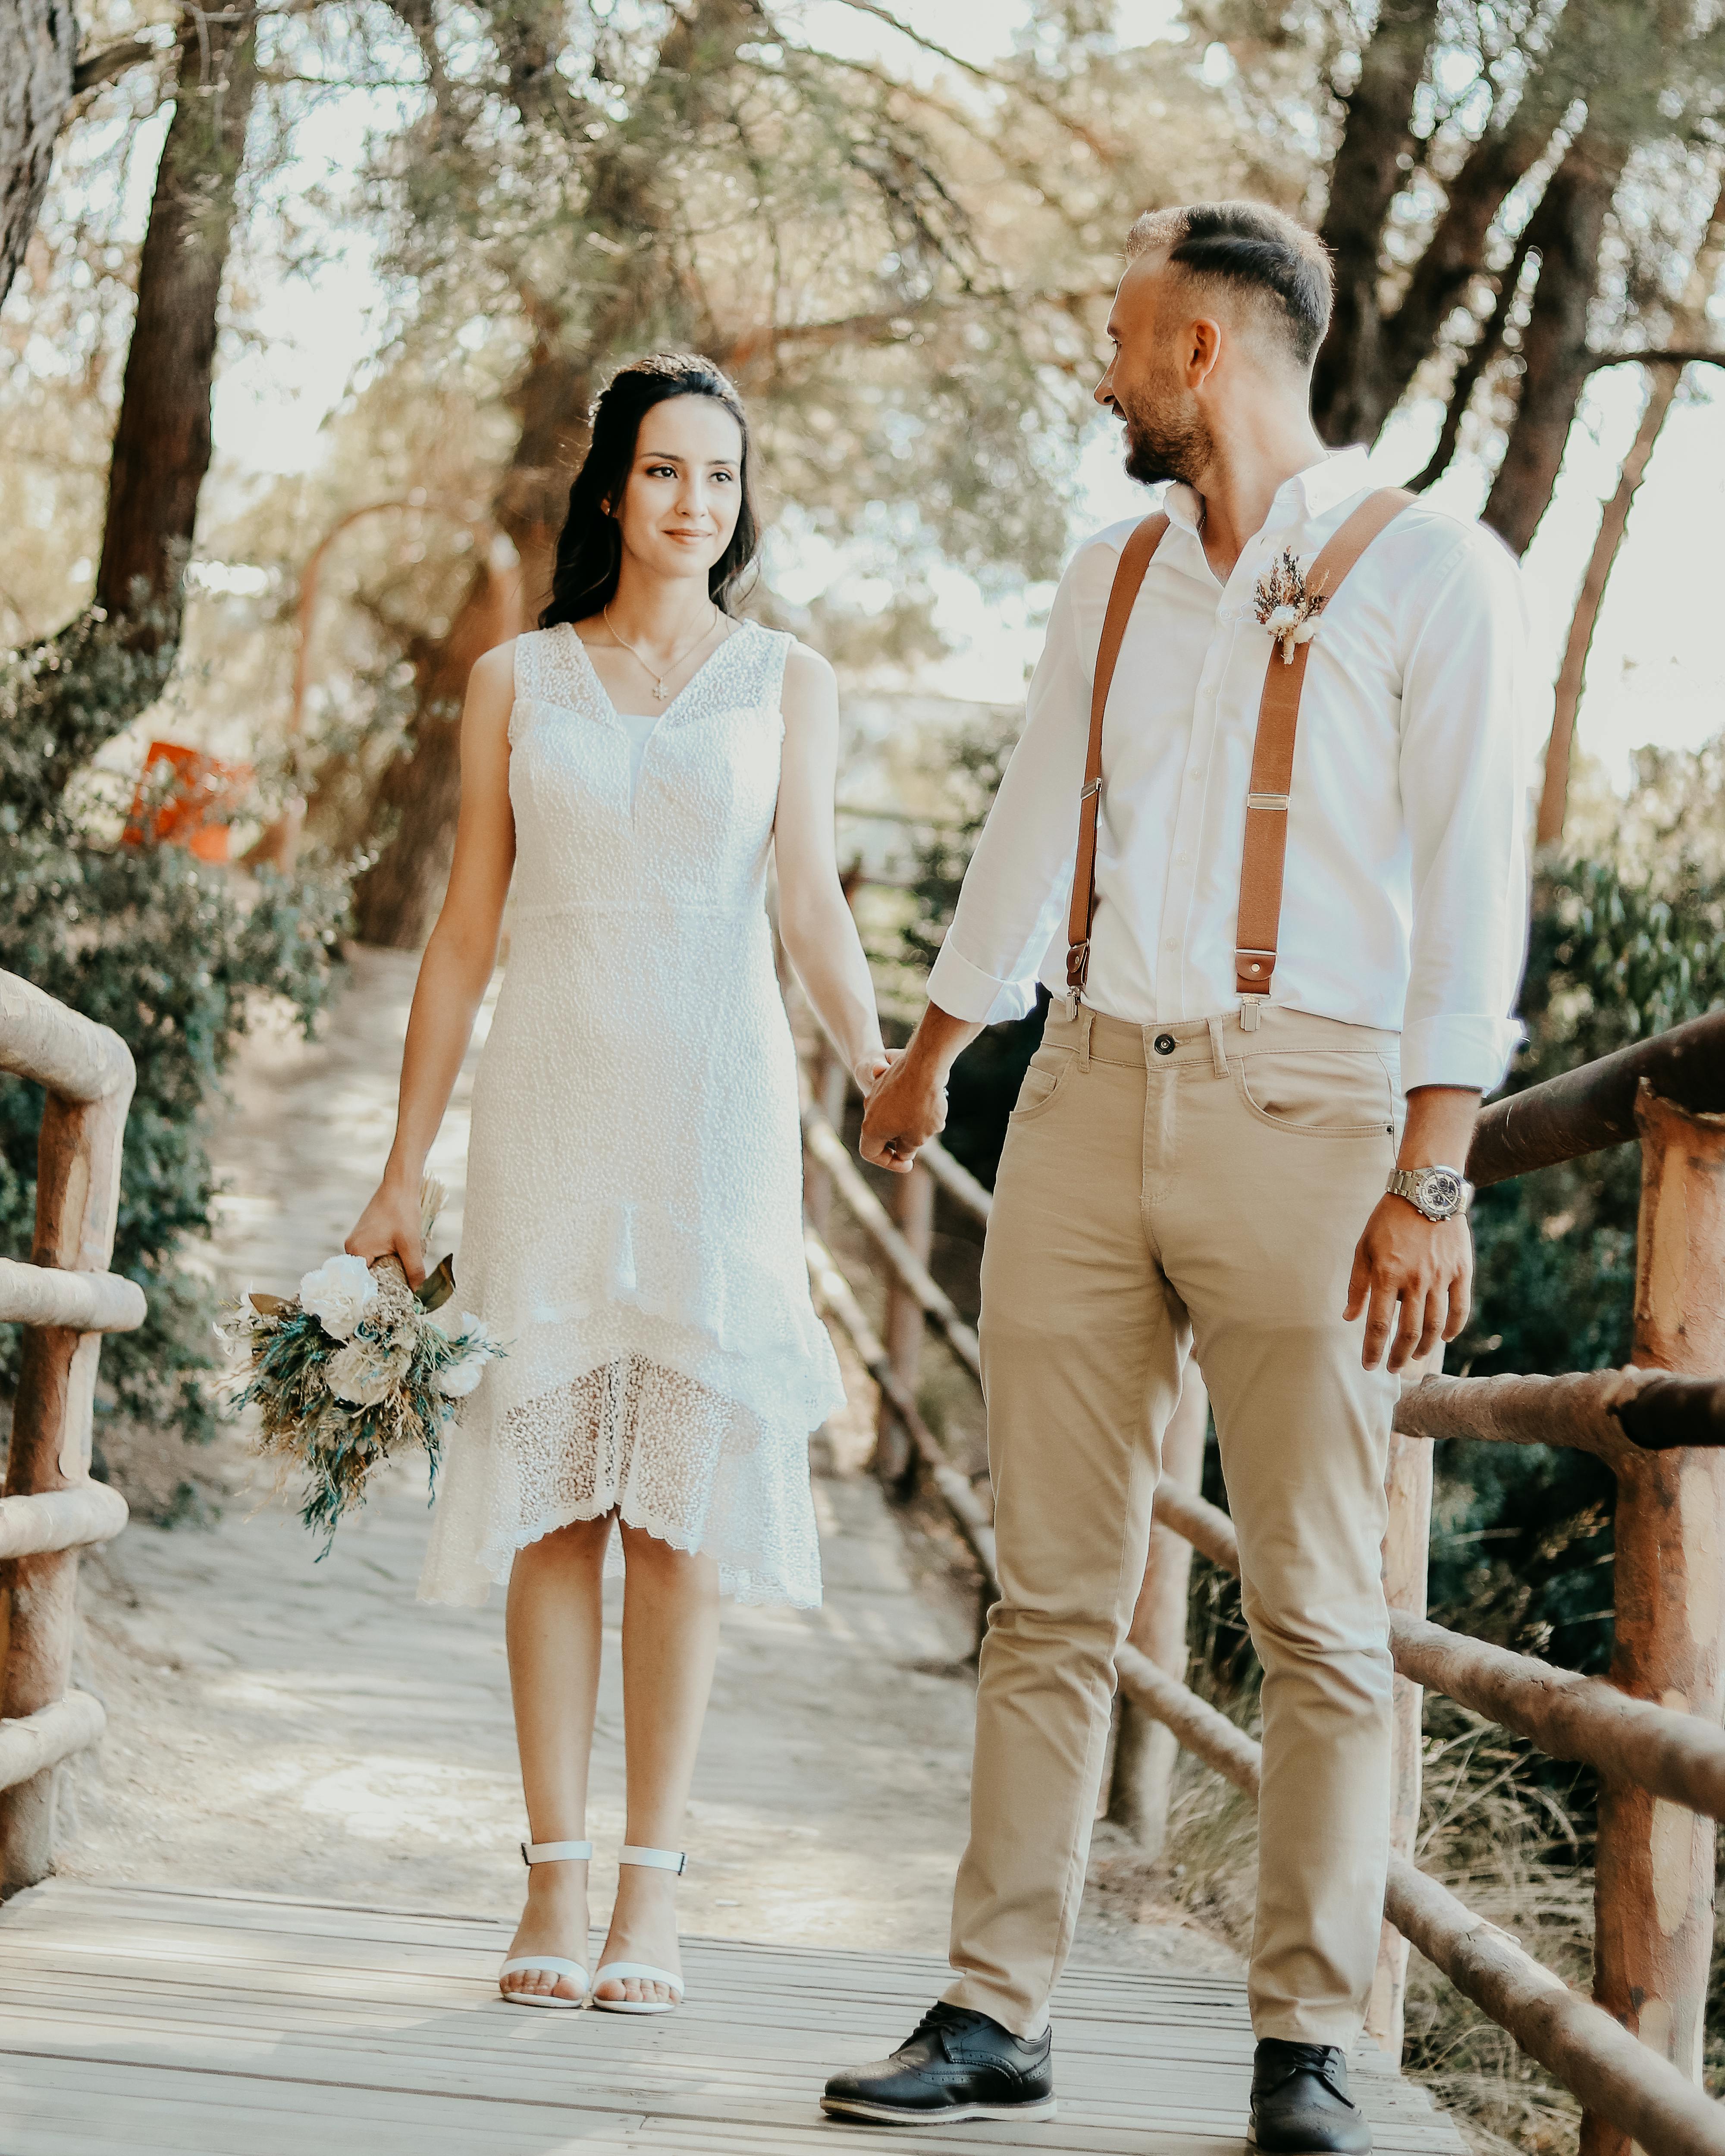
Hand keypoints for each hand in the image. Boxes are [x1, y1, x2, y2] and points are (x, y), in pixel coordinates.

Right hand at [345, 1178, 426, 1288]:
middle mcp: (351, 1247)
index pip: (363, 1283)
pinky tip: (401, 1255)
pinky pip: (375, 1254)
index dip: (379, 1293)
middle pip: (368, 1275)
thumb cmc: (403, 1212)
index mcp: (356, 1252)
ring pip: (373, 1264)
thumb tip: (419, 1295)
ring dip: (389, 1268)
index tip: (394, 1300)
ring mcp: (358, 1241)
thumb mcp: (411, 1244)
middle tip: (404, 1287)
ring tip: (404, 1270)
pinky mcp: (365, 1235)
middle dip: (386, 1280)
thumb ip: (414, 1270)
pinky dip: (388, 1257)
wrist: (400, 1185)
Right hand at [860, 1047, 946, 1172]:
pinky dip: (910, 1107)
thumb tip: (904, 1152)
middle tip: (921, 1143)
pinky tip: (930, 1104)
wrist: (925, 1065)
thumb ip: (907, 1150)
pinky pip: (897, 1100)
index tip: (909, 1164)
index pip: (870, 1153)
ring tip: (931, 1122)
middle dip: (901, 1142)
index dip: (889, 1163)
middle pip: (881, 1134)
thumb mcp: (918, 1137)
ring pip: (891, 1116)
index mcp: (871, 1128)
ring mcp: (878, 1093)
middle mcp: (870, 1110)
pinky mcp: (888, 1080)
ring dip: (909, 1124)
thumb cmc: (922, 1105)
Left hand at [1345, 1195, 1471, 1372]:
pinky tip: (1445, 1338)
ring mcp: (1440, 1277)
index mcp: (1386, 1274)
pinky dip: (1453, 1327)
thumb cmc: (1388, 1220)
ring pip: (1435, 1325)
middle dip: (1398, 1355)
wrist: (1425, 1190)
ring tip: (1415, 1357)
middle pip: (1409, 1331)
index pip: (1378, 1324)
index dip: (1373, 1349)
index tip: (1369, 1365)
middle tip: (1392, 1368)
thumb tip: (1349, 1317)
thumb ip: (1357, 1285)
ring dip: (1425, 1348)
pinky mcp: (1461, 1271)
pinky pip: (1460, 1307)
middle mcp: (1415, 1280)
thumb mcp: (1364, 1248)